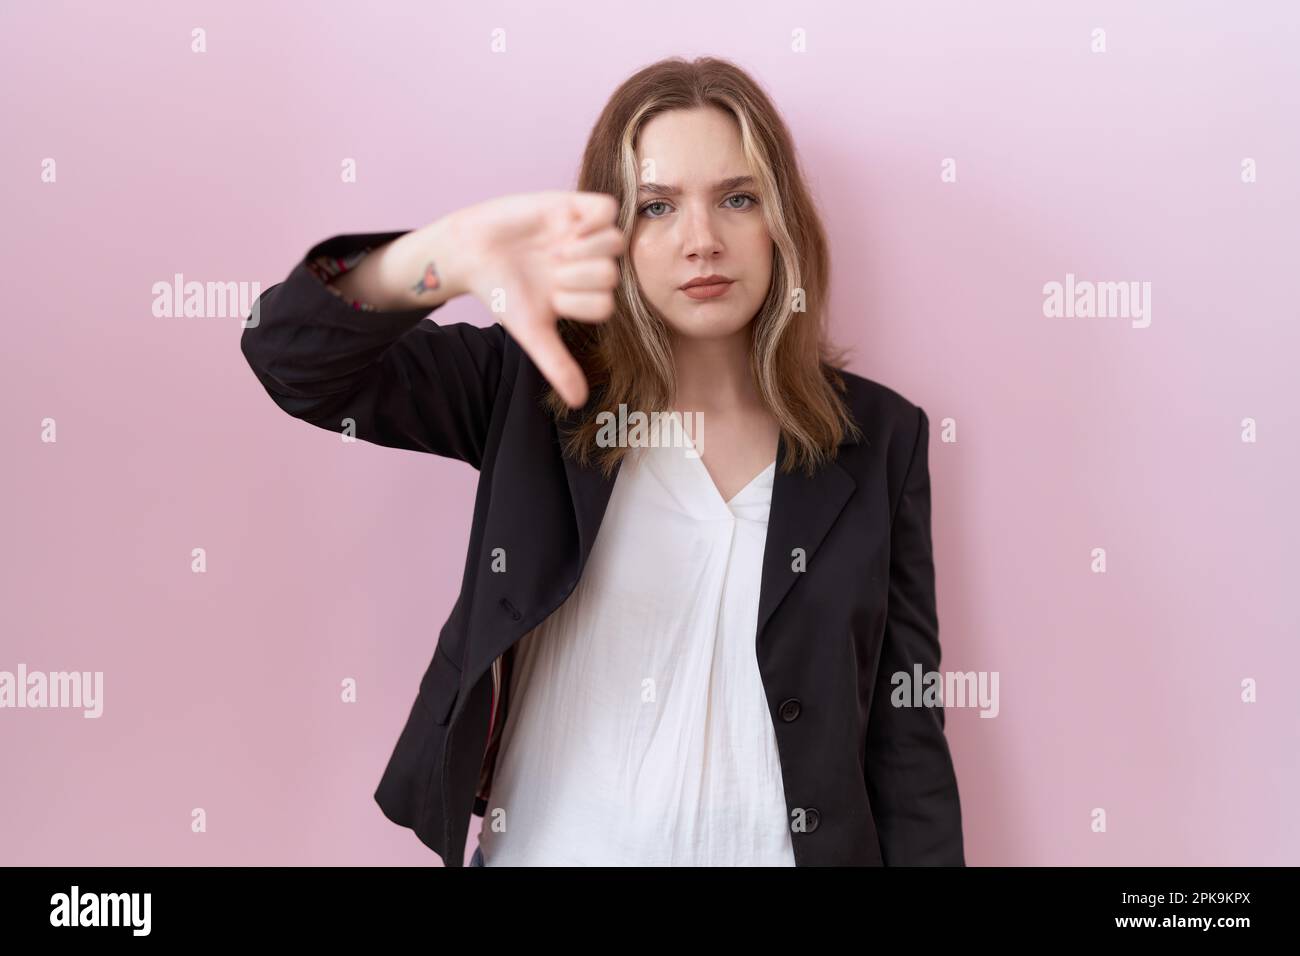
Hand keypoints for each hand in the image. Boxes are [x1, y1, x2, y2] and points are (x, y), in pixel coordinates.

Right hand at [454, 190, 624, 408]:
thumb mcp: (531, 332)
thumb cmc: (501, 293)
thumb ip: (557, 364)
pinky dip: (592, 221)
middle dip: (579, 277)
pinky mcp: (572, 206)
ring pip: (615, 242)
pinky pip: (608, 209)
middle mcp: (587, 265)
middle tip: (551, 271)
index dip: (580, 304)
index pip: (607, 305)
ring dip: (584, 250)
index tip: (552, 297)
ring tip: (556, 250)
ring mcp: (582, 235)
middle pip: (613, 274)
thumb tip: (578, 402)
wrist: (470, 253)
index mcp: (582, 294)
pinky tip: (567, 228)